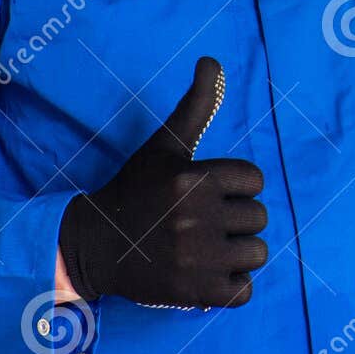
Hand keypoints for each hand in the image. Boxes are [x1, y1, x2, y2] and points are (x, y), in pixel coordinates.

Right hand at [57, 57, 266, 307]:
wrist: (94, 245)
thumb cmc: (136, 190)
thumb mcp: (165, 145)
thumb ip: (196, 105)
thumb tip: (213, 59)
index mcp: (194, 178)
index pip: (254, 179)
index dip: (235, 186)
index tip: (208, 193)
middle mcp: (197, 217)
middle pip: (260, 217)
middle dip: (236, 220)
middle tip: (204, 223)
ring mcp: (197, 258)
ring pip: (258, 254)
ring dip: (238, 254)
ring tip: (208, 249)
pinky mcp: (196, 294)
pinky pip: (245, 291)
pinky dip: (232, 286)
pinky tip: (207, 273)